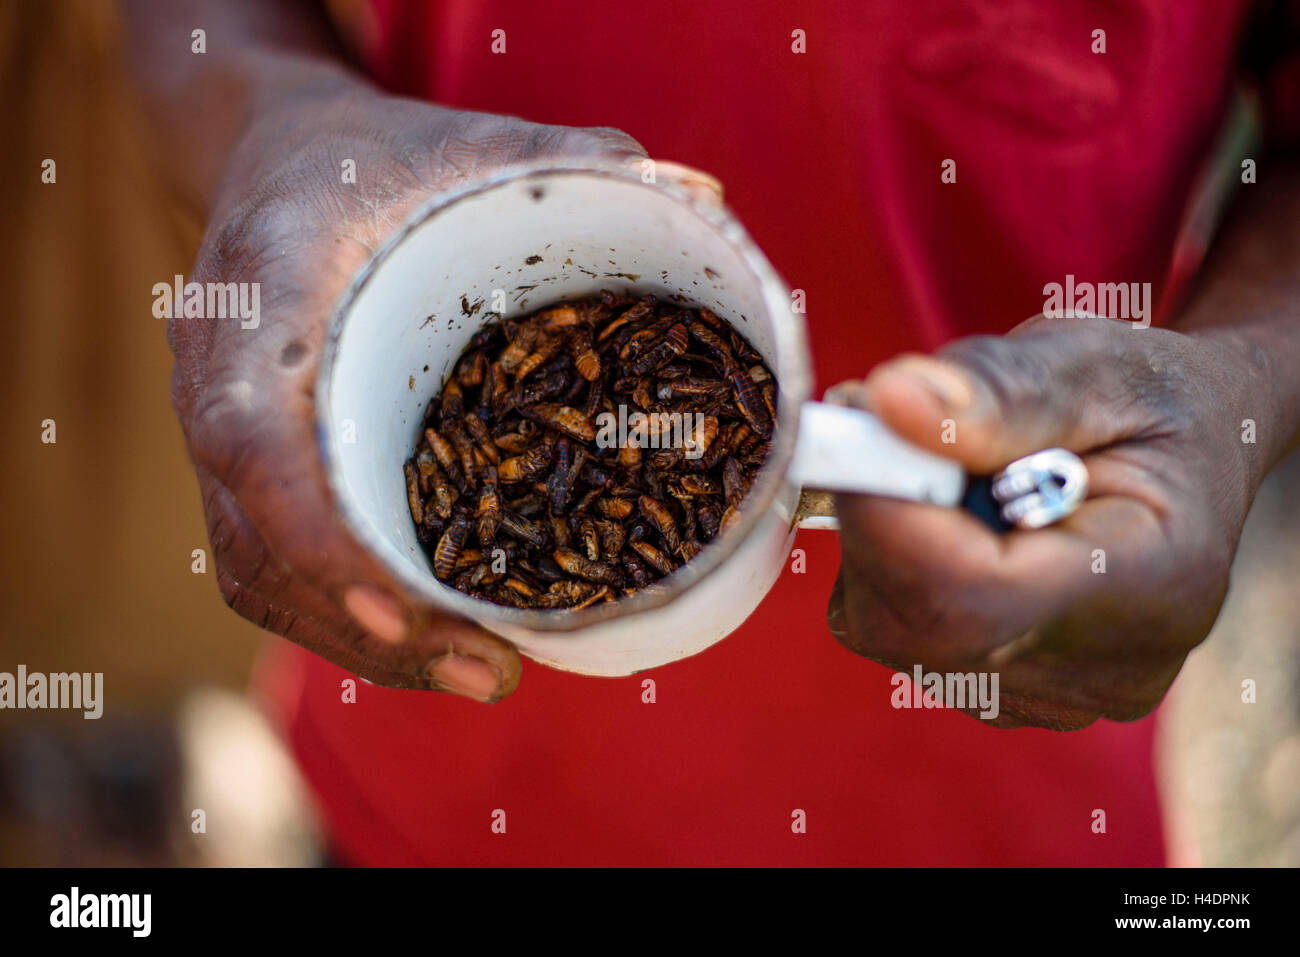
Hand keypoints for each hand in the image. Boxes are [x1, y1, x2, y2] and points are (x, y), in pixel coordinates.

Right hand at [173, 80, 647, 699]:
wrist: (280, 160)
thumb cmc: (379, 160)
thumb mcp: (465, 144)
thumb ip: (574, 163)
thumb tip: (706, 199)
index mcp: (261, 293)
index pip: (254, 435)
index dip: (319, 535)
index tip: (405, 610)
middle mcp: (220, 376)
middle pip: (259, 538)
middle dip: (369, 622)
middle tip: (493, 669)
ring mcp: (223, 430)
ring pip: (263, 570)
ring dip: (364, 639)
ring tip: (482, 670)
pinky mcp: (251, 465)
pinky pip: (274, 562)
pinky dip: (350, 612)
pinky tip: (434, 637)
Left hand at [826, 314, 1257, 728]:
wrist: (1188, 453)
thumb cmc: (1145, 402)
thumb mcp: (1094, 365)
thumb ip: (998, 388)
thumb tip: (887, 403)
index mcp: (1152, 585)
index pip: (970, 597)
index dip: (886, 511)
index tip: (866, 417)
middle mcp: (1103, 670)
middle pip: (915, 620)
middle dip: (877, 509)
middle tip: (892, 422)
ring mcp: (1052, 697)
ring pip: (890, 624)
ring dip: (886, 532)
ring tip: (949, 471)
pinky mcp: (1005, 694)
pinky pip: (898, 630)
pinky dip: (898, 563)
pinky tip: (954, 521)